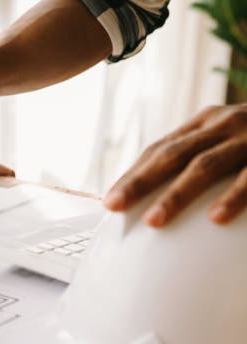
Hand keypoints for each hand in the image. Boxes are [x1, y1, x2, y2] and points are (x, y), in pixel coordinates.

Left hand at [103, 104, 246, 226]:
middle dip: (139, 181)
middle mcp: (222, 125)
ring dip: (176, 195)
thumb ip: (205, 155)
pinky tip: (215, 217)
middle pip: (172, 154)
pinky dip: (231, 197)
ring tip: (153, 221)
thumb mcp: (233, 137)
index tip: (111, 199)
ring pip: (204, 166)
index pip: (160, 148)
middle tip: (115, 206)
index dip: (134, 173)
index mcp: (206, 123)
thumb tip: (167, 194)